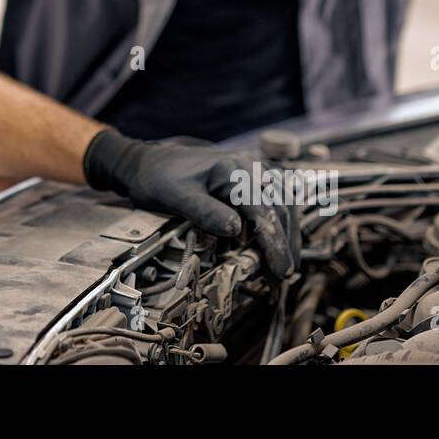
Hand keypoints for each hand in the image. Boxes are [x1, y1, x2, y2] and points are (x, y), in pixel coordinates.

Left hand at [83, 129, 299, 276]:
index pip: (262, 209)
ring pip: (283, 202)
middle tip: (284, 275)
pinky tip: (278, 240)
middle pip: (279, 207)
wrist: (151, 163)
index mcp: (231, 169)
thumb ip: (204, 212)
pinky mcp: (250, 178)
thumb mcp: (176, 197)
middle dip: (285, 243)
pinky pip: (274, 199)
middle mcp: (248, 166)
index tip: (281, 269)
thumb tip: (235, 230)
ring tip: (285, 263)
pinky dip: (280, 222)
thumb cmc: (160, 179)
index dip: (274, 242)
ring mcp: (251, 170)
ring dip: (287, 233)